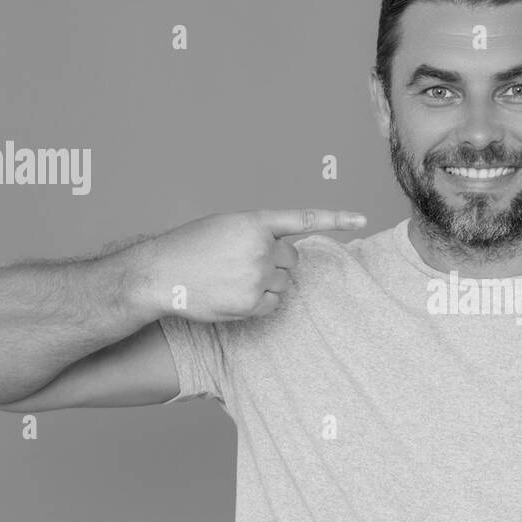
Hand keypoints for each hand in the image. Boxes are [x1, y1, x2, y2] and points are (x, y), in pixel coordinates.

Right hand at [131, 208, 366, 322]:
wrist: (159, 273)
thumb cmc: (190, 247)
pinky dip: (261, 301)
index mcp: (254, 222)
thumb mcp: (225, 225)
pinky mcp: (251, 303)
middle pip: (292, 258)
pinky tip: (234, 294)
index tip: (362, 218)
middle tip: (242, 262)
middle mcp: (260, 248)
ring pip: (283, 282)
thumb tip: (286, 252)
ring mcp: (256, 277)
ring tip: (232, 277)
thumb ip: (258, 232)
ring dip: (266, 281)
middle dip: (275, 261)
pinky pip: (274, 303)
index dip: (336, 218)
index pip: (303, 218)